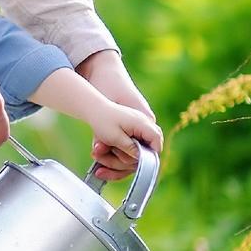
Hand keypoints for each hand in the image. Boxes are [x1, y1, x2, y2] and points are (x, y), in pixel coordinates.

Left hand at [76, 50, 160, 180]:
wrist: (94, 85)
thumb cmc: (103, 109)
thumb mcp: (112, 134)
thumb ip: (127, 148)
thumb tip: (137, 162)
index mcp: (145, 123)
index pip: (155, 147)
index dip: (144, 160)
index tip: (127, 165)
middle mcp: (144, 125)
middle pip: (141, 154)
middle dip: (119, 162)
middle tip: (101, 164)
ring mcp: (135, 127)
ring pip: (130, 153)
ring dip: (112, 159)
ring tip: (95, 158)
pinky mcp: (126, 129)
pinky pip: (122, 147)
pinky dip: (110, 154)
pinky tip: (98, 160)